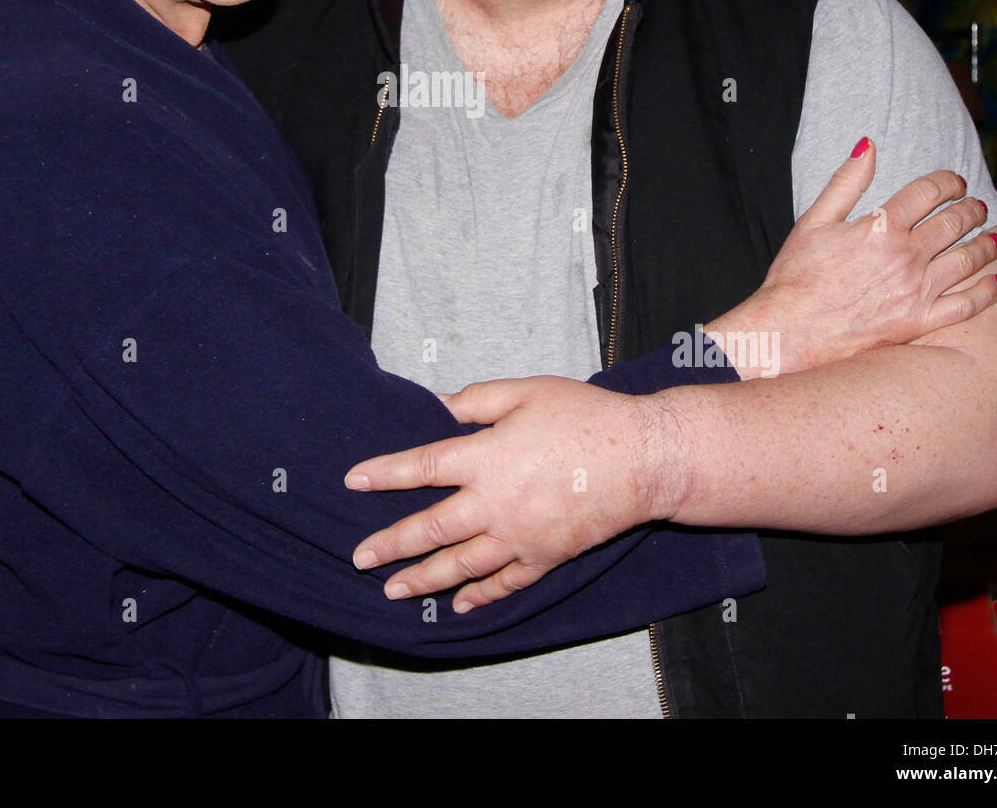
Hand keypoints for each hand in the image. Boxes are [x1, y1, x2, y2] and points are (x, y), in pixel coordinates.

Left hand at [346, 376, 671, 612]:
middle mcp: (495, 504)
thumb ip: (475, 401)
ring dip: (422, 579)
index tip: (353, 481)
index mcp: (486, 458)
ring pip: (460, 565)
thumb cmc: (585, 416)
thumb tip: (436, 406)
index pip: (421, 468)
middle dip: (390, 545)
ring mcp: (520, 536)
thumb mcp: (526, 392)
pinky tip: (458, 604)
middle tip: (359, 558)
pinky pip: (505, 582)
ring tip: (393, 590)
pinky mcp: (546, 556)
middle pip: (430, 530)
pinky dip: (479, 595)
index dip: (384, 473)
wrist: (644, 458)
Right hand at [705, 138, 996, 376]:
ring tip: (991, 239)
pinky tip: (994, 281)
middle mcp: (906, 255)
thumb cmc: (796, 275)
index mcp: (882, 227)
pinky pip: (966, 305)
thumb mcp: (813, 221)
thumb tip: (868, 145)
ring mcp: (917, 290)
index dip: (948, 181)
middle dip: (972, 209)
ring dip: (985, 244)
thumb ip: (846, 182)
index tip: (955, 182)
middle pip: (955, 222)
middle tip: (977, 207)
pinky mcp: (920, 321)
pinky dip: (986, 291)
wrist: (792, 330)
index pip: (929, 192)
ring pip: (968, 260)